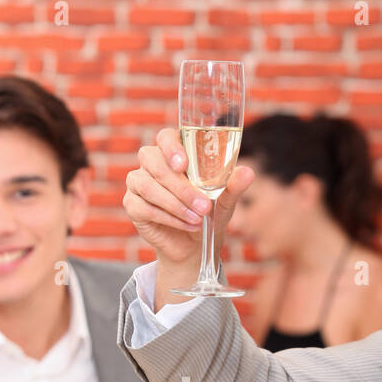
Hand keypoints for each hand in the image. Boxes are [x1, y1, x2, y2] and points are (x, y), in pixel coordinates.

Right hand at [123, 126, 254, 294]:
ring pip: (146, 185)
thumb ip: (233, 185)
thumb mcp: (225, 200)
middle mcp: (152, 163)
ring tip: (197, 218)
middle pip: (153, 161)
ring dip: (174, 203)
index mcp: (175, 152)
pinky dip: (167, 217)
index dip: (171, 147)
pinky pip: (143, 207)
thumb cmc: (208, 213)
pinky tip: (186, 224)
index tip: (183, 164)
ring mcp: (138, 182)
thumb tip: (248, 173)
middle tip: (204, 205)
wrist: (194, 245)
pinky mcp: (133, 205)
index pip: (165, 137)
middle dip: (180, 186)